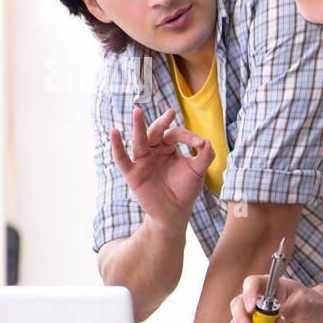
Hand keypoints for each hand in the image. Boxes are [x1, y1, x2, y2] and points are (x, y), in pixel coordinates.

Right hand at [109, 107, 213, 228]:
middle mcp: (153, 151)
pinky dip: (117, 146)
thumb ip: (205, 157)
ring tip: (138, 111)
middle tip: (170, 113)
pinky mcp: (132, 173)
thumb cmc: (186, 189)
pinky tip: (114, 132)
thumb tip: (208, 142)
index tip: (200, 143)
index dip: (188, 136)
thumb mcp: (197, 172)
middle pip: (155, 132)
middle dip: (161, 123)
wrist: (175, 212)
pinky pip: (122, 159)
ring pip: (139, 141)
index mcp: (168, 147)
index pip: (175, 134)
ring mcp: (142, 161)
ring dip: (138, 126)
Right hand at [229, 274, 322, 322]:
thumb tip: (278, 321)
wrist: (316, 314)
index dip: (249, 293)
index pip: (253, 283)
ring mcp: (256, 312)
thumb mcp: (305, 303)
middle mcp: (259, 297)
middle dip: (241, 315)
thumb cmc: (310, 302)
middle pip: (239, 302)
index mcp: (270, 285)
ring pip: (238, 317)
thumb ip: (291, 309)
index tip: (252, 306)